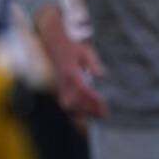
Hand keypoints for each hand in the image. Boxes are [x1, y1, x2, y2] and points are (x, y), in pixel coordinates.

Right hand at [36, 5, 106, 119]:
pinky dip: (76, 109)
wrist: (55, 44)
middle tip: (104, 114)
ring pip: (68, 104)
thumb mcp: (86, 52)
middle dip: (88, 109)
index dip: (93, 99)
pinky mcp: (59, 87)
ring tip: (98, 114)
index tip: (104, 104)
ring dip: (83, 111)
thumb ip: (93, 64)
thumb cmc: (73, 47)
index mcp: (71, 73)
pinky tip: (88, 112)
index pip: (83, 90)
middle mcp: (63, 81)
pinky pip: (66, 102)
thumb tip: (102, 75)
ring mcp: (60, 85)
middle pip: (74, 101)